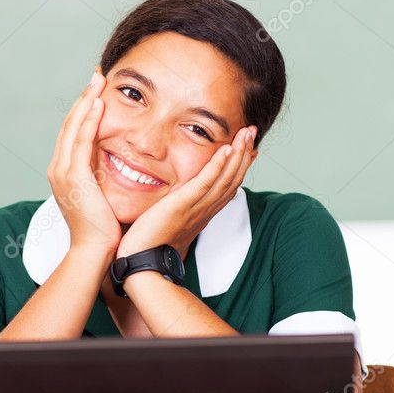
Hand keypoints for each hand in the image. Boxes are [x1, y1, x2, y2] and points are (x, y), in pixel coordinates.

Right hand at [46, 67, 121, 257]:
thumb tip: (116, 165)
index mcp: (64, 172)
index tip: (96, 92)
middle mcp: (58, 168)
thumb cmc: (102, 229)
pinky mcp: (74, 175)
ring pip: (73, 127)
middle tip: (96, 76)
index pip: (73, 133)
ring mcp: (63, 171)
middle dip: (84, 98)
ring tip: (98, 81)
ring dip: (86, 101)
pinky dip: (89, 120)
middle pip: (70, 124)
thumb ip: (102, 177)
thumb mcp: (100, 196)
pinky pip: (81, 140)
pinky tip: (98, 103)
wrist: (94, 250)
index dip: (83, 110)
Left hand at [117, 124, 257, 257]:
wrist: (141, 261)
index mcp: (202, 213)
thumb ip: (176, 209)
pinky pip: (205, 183)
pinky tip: (226, 149)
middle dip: (244, 154)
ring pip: (225, 178)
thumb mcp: (168, 222)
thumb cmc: (149, 244)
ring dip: (238, 154)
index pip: (228, 186)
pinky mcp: (183, 206)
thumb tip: (174, 202)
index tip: (250, 150)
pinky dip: (217, 166)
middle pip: (232, 179)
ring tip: (246, 133)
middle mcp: (204, 210)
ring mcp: (196, 208)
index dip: (240, 167)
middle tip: (252, 131)